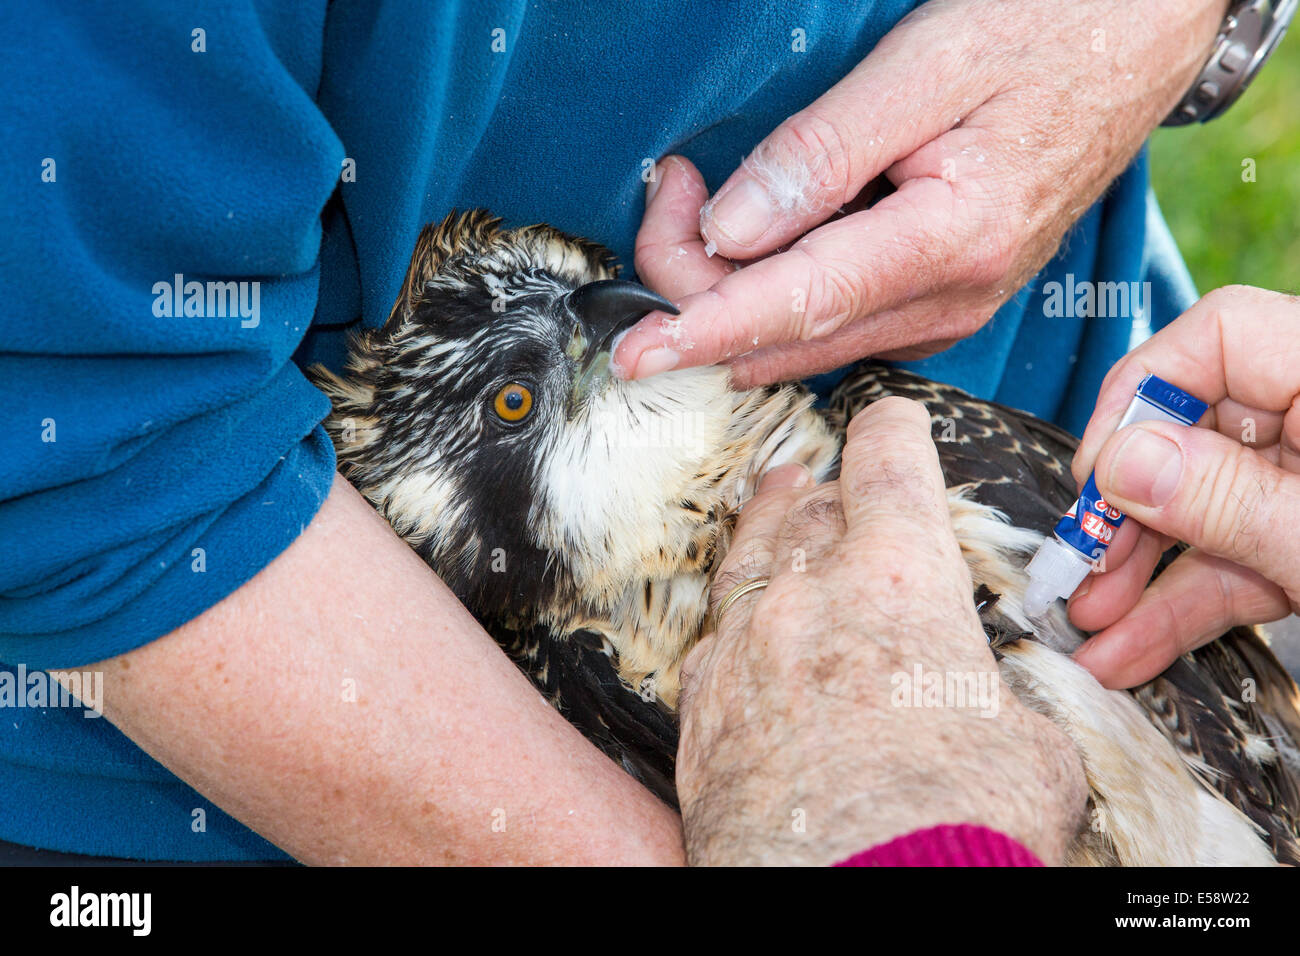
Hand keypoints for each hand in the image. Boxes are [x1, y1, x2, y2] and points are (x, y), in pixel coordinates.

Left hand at [617, 0, 1226, 387]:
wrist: (1136, 44)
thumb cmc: (1045, 35)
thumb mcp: (928, 66)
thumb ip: (823, 154)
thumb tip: (732, 231)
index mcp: (949, 242)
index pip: (796, 304)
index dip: (702, 329)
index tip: (632, 353)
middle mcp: (948, 299)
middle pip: (785, 335)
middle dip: (699, 290)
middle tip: (671, 191)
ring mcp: (946, 308)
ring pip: (803, 340)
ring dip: (732, 292)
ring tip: (702, 196)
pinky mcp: (937, 300)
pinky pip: (833, 323)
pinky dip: (774, 295)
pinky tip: (759, 235)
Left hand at [675, 397, 1085, 864]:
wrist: (856, 896)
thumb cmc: (958, 826)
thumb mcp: (1030, 749)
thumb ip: (1001, 698)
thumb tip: (993, 709)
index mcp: (897, 577)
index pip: (889, 463)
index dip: (892, 429)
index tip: (889, 418)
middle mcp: (808, 596)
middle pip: (812, 508)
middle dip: (832, 490)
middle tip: (835, 483)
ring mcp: (744, 649)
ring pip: (749, 561)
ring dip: (767, 528)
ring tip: (774, 502)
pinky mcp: (702, 711)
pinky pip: (712, 643)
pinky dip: (734, 627)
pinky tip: (739, 633)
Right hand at [1069, 286, 1299, 688]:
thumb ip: (1229, 499)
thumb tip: (1119, 462)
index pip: (1219, 336)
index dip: (1141, 395)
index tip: (1098, 476)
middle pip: (1193, 433)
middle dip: (1126, 510)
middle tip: (1076, 564)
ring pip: (1206, 511)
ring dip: (1139, 572)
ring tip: (1086, 625)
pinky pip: (1235, 564)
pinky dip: (1182, 607)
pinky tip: (1128, 652)